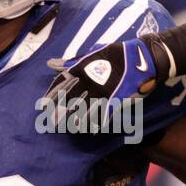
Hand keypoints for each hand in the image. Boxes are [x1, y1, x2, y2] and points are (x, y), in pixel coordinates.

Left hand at [43, 38, 157, 127]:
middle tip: (52, 122)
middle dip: (60, 111)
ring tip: (70, 128)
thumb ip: (70, 62)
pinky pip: (104, 115)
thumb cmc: (116, 55)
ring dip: (76, 121)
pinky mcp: (117, 101)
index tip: (43, 105)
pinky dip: (98, 123)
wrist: (142, 59)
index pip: (61, 84)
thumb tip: (50, 63)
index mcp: (83, 69)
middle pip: (70, 99)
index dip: (51, 95)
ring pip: (85, 110)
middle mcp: (90, 82)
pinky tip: (92, 130)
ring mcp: (103, 93)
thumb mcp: (91, 55)